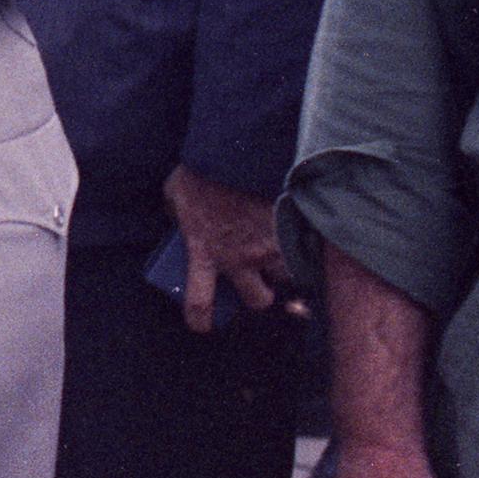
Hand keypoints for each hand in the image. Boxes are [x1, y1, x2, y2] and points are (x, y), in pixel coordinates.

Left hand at [162, 165, 298, 332]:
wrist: (231, 152)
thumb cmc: (199, 172)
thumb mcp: (175, 195)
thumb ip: (176, 214)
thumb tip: (177, 217)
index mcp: (204, 252)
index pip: (199, 302)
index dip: (200, 320)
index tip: (202, 326)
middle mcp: (237, 258)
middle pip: (258, 301)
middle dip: (261, 295)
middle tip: (258, 280)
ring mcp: (266, 247)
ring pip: (286, 277)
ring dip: (283, 268)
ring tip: (278, 252)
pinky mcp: (288, 231)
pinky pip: (303, 250)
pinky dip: (302, 246)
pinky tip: (302, 234)